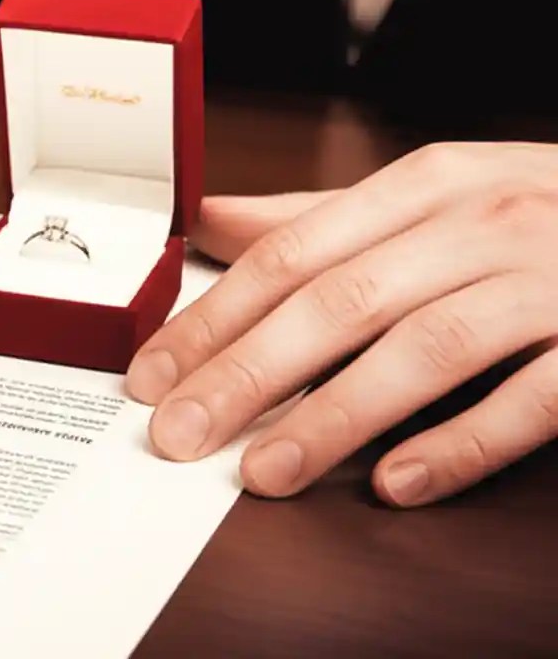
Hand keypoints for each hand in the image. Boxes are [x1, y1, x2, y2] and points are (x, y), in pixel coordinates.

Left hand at [126, 142, 557, 506]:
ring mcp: (548, 281)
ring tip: (263, 472)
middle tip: (178, 433)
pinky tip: (399, 483)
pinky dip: (463, 443)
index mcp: (426, 186)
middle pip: (339, 303)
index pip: (290, 255)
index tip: (151, 373)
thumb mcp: (432, 195)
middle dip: (245, 374)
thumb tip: (211, 218)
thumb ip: (321, 215)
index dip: (213, 318)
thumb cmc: (537, 212)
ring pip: (424, 350)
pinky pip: (533, 398)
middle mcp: (482, 224)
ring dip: (334, 417)